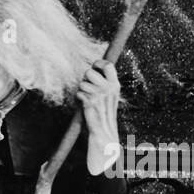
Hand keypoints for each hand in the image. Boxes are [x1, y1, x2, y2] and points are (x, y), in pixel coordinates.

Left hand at [76, 60, 121, 174]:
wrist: (104, 131)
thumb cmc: (105, 113)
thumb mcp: (109, 95)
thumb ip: (104, 83)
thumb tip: (94, 69)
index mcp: (115, 85)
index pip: (108, 65)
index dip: (99, 62)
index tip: (94, 65)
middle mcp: (108, 88)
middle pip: (90, 72)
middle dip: (85, 78)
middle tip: (87, 87)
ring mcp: (99, 94)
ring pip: (82, 83)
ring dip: (81, 90)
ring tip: (87, 99)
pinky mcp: (89, 101)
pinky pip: (78, 93)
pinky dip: (78, 98)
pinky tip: (84, 105)